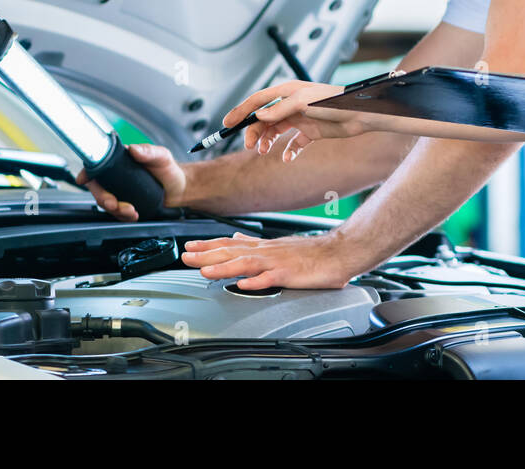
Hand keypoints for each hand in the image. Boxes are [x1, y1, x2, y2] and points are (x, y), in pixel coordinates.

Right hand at [76, 143, 187, 220]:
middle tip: (114, 203)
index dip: (87, 172)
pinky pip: (117, 213)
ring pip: (106, 203)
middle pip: (98, 189)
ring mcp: (121, 192)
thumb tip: (134, 150)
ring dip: (116, 210)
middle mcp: (117, 177)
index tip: (83, 179)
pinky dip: (123, 216)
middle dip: (103, 198)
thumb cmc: (169, 170)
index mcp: (121, 162)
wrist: (180, 190)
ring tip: (131, 211)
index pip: (98, 166)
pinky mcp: (126, 204)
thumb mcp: (162, 156)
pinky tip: (134, 215)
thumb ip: (149, 151)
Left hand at [180, 231, 360, 289]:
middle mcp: (266, 251)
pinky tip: (243, 285)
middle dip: (206, 255)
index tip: (188, 247)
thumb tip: (236, 240)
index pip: (229, 244)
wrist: (339, 252)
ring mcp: (277, 262)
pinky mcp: (290, 274)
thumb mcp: (278, 245)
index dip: (207, 245)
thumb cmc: (311, 252)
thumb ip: (255, 244)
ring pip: (246, 263)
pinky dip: (255, 282)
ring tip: (205, 271)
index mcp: (263, 246)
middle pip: (231, 252)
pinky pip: (270, 279)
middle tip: (185, 257)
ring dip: (224, 267)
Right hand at [222, 80, 365, 160]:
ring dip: (267, 141)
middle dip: (253, 132)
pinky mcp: (311, 131)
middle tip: (250, 146)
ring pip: (275, 131)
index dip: (241, 111)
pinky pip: (294, 143)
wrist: (360, 115)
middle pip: (264, 119)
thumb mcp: (305, 103)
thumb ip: (281, 110)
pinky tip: (288, 157)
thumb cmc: (335, 102)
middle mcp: (292, 104)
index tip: (227, 123)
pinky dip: (288, 151)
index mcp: (288, 92)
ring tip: (264, 151)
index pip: (258, 101)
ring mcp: (301, 118)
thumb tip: (259, 116)